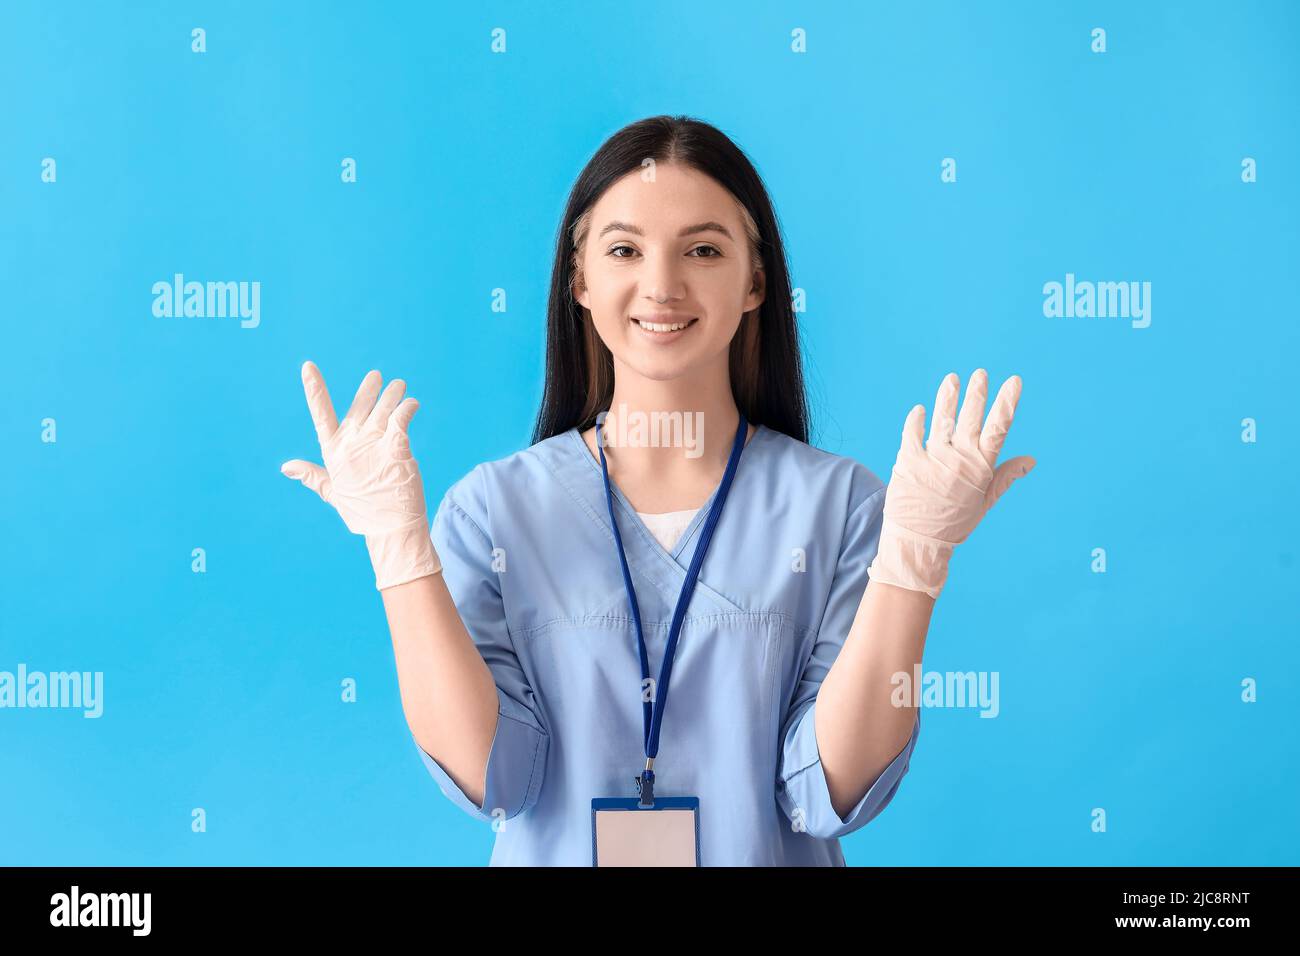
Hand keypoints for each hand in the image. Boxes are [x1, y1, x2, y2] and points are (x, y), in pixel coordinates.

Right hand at [281, 360, 441, 590]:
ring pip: (383, 410)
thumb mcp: (332, 492)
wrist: (390, 529)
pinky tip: (412, 404)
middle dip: (368, 390)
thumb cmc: (362, 512)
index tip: (308, 367)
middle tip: (377, 376)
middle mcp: (352, 445)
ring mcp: (374, 445)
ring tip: (399, 385)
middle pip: (359, 408)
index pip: (320, 414)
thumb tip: (285, 467)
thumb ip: (311, 475)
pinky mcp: (397, 448)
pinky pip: (401, 420)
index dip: (314, 390)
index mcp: (334, 452)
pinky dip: (407, 409)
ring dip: (392, 395)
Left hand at [866, 369, 1034, 599]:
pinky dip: (917, 420)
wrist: (918, 542)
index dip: (1007, 402)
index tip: (1014, 381)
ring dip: (948, 397)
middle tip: (980, 374)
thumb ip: (1006, 476)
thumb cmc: (954, 523)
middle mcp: (958, 459)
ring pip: (943, 419)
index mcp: (980, 467)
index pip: (999, 428)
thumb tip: (1031, 459)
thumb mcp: (985, 502)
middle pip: (971, 417)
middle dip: (976, 393)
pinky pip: (913, 433)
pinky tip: (920, 409)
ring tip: (952, 379)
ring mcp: (932, 458)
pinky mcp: (908, 461)